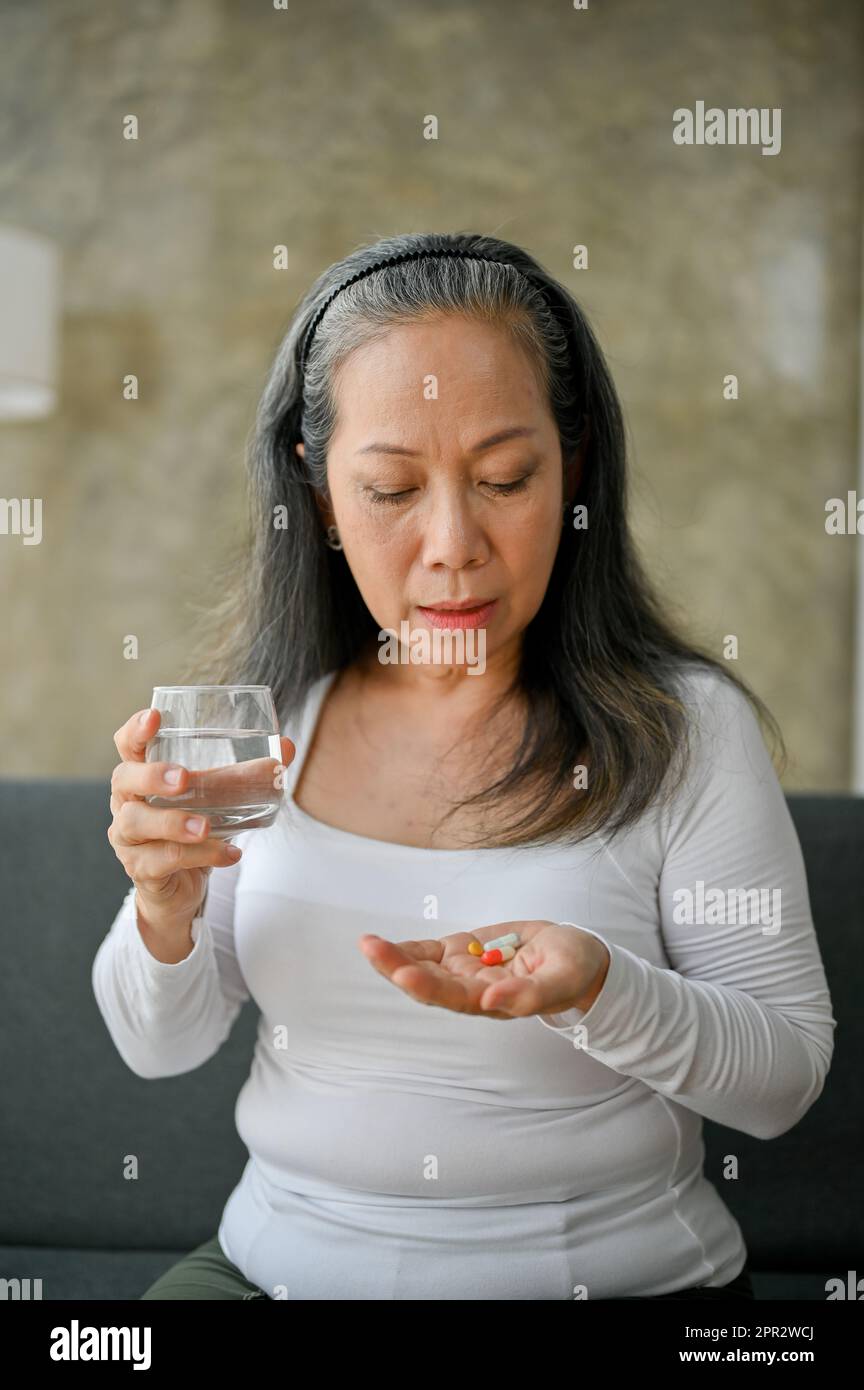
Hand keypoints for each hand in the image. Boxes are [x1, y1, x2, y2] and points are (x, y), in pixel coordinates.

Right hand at [108, 706, 294, 933]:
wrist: (181, 888)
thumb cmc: (193, 830)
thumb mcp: (219, 800)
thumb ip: (249, 774)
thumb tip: (287, 747)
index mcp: (142, 777)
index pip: (128, 746)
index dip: (136, 730)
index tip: (155, 717)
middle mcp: (127, 803)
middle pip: (124, 779)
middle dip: (151, 776)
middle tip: (183, 778)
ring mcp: (128, 838)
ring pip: (137, 823)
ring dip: (173, 822)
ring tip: (204, 827)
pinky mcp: (141, 869)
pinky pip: (164, 860)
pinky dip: (200, 855)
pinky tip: (229, 853)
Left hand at [358, 920, 609, 1021]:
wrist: (575, 955)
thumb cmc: (573, 970)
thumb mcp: (562, 980)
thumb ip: (530, 995)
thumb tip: (491, 1002)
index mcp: (494, 1002)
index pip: (455, 998)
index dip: (430, 988)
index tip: (407, 975)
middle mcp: (471, 991)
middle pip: (428, 984)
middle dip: (398, 968)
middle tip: (373, 950)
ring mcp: (464, 970)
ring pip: (422, 967)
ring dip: (393, 958)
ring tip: (368, 943)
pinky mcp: (462, 950)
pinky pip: (428, 951)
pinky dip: (405, 948)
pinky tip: (380, 944)